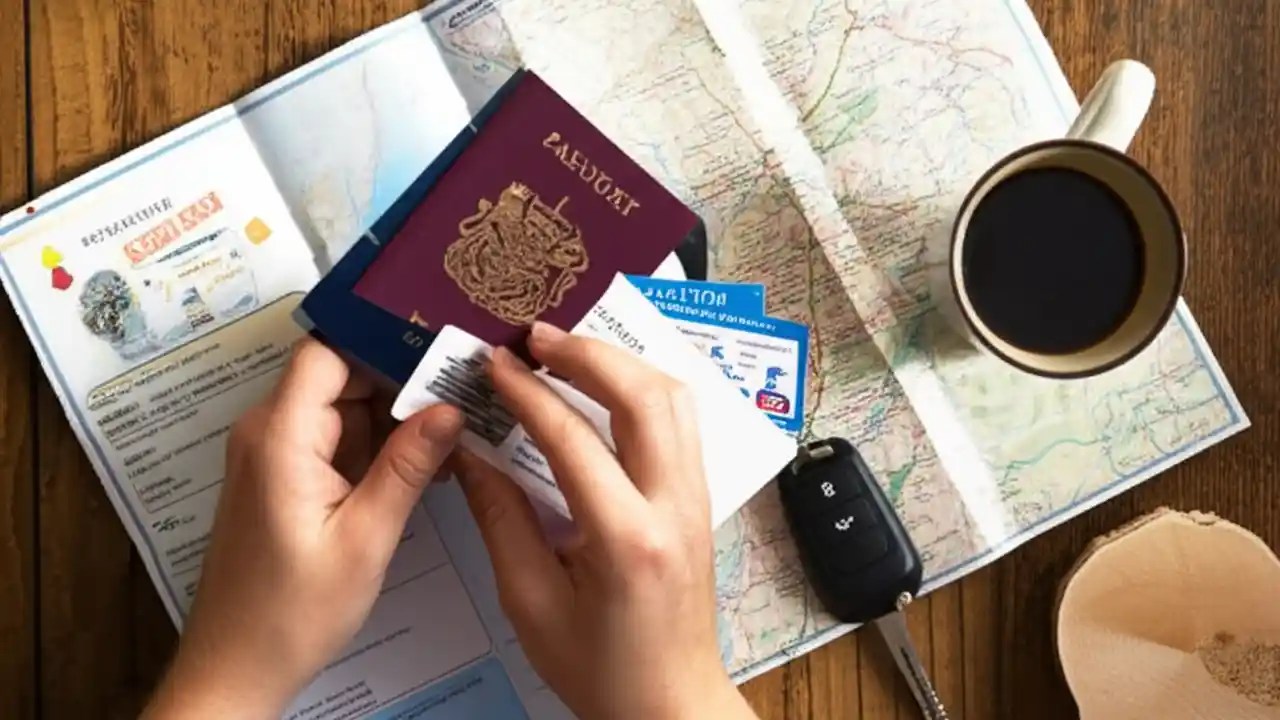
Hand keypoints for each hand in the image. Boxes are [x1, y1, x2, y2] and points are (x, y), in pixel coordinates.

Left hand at [143, 339, 462, 718]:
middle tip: (463, 396)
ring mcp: (274, 453)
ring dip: (394, 418)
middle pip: (341, 374)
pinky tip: (420, 467)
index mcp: (280, 437)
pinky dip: (376, 446)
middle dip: (402, 382)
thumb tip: (450, 407)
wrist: (237, 666)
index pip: (328, 352)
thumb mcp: (366, 540)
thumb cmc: (292, 613)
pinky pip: (335, 437)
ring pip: (343, 405)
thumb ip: (407, 467)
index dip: (381, 344)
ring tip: (452, 436)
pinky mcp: (284, 475)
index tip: (438, 351)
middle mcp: (269, 432)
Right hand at [454, 322, 757, 719]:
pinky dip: (645, 389)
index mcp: (627, 540)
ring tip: (567, 348)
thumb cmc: (599, 669)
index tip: (492, 365)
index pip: (573, 440)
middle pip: (644, 398)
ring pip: (674, 400)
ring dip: (621, 364)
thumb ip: (501, 518)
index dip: (527, 394)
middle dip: (587, 354)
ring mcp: (697, 500)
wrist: (669, 703)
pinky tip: (609, 384)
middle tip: (534, 335)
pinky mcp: (701, 501)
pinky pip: (681, 423)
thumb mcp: (530, 602)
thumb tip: (470, 452)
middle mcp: (674, 507)